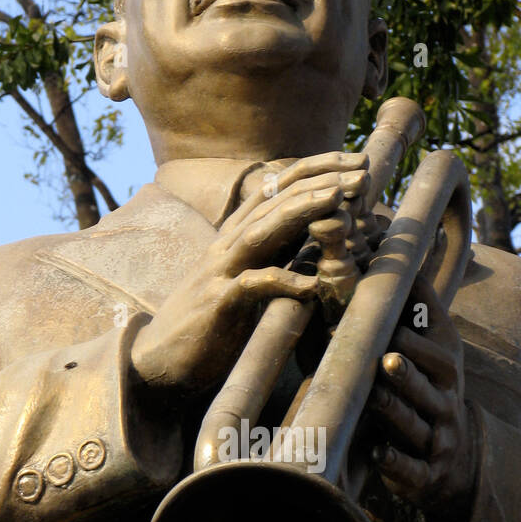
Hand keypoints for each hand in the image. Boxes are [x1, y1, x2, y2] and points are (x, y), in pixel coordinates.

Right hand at [130, 150, 369, 394]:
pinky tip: (313, 284)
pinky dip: (282, 282)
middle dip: (319, 181)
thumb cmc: (210, 321)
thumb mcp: (245, 277)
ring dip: (300, 211)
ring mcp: (220, 271)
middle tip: (360, 171)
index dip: (315, 170)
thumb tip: (314, 236)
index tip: (355, 162)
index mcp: (237, 236)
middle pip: (274, 200)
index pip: (277, 189)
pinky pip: (252, 286)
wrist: (160, 358)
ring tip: (337, 199)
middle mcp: (227, 245)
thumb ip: (273, 254)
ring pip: (262, 231)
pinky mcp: (217, 304)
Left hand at [369, 274, 479, 521]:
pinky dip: (396, 462)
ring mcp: (437, 440)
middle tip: (386, 357)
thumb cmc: (434, 392)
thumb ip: (422, 312)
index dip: (416, 335)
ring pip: (416, 423)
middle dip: (409, 371)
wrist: (460, 461)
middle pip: (430, 385)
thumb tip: (404, 260)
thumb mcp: (438, 351)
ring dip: (396, 409)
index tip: (390, 321)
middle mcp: (446, 402)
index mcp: (446, 369)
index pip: (437, 349)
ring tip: (376, 395)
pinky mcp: (426, 474)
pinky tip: (378, 453)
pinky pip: (413, 469)